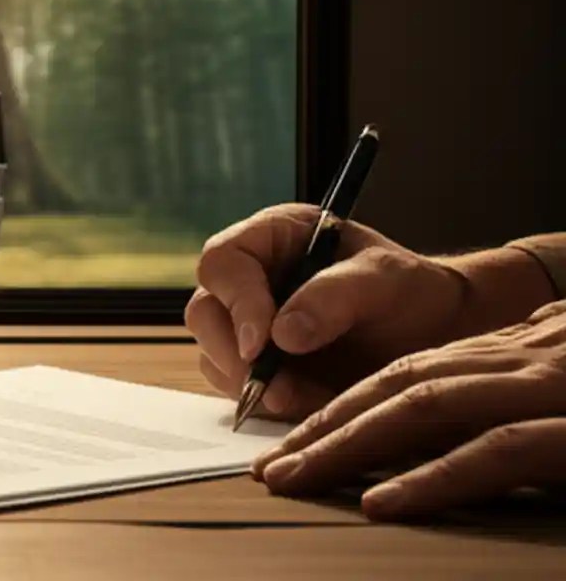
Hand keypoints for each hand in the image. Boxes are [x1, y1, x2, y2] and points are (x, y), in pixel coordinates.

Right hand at [187, 204, 479, 419]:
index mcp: (273, 236)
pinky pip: (235, 387)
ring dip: (250, 384)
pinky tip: (307, 402)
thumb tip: (281, 334)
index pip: (224, 261)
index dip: (236, 301)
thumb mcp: (385, 281)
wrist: (434, 335)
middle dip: (234, 353)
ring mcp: (247, 322)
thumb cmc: (411, 293)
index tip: (262, 343)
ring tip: (304, 397)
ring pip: (214, 354)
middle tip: (274, 386)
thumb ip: (334, 297)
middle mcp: (250, 277)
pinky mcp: (256, 363)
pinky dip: (264, 402)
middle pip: (205, 312)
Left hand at [251, 300, 565, 519]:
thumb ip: (501, 386)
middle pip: (395, 390)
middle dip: (324, 430)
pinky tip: (379, 502)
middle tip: (269, 471)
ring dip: (350, 445)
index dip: (339, 409)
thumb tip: (446, 404)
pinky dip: (432, 477)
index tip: (290, 448)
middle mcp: (509, 366)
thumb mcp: (555, 380)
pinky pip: (495, 453)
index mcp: (501, 356)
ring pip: (424, 410)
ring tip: (293, 479)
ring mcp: (541, 391)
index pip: (401, 376)